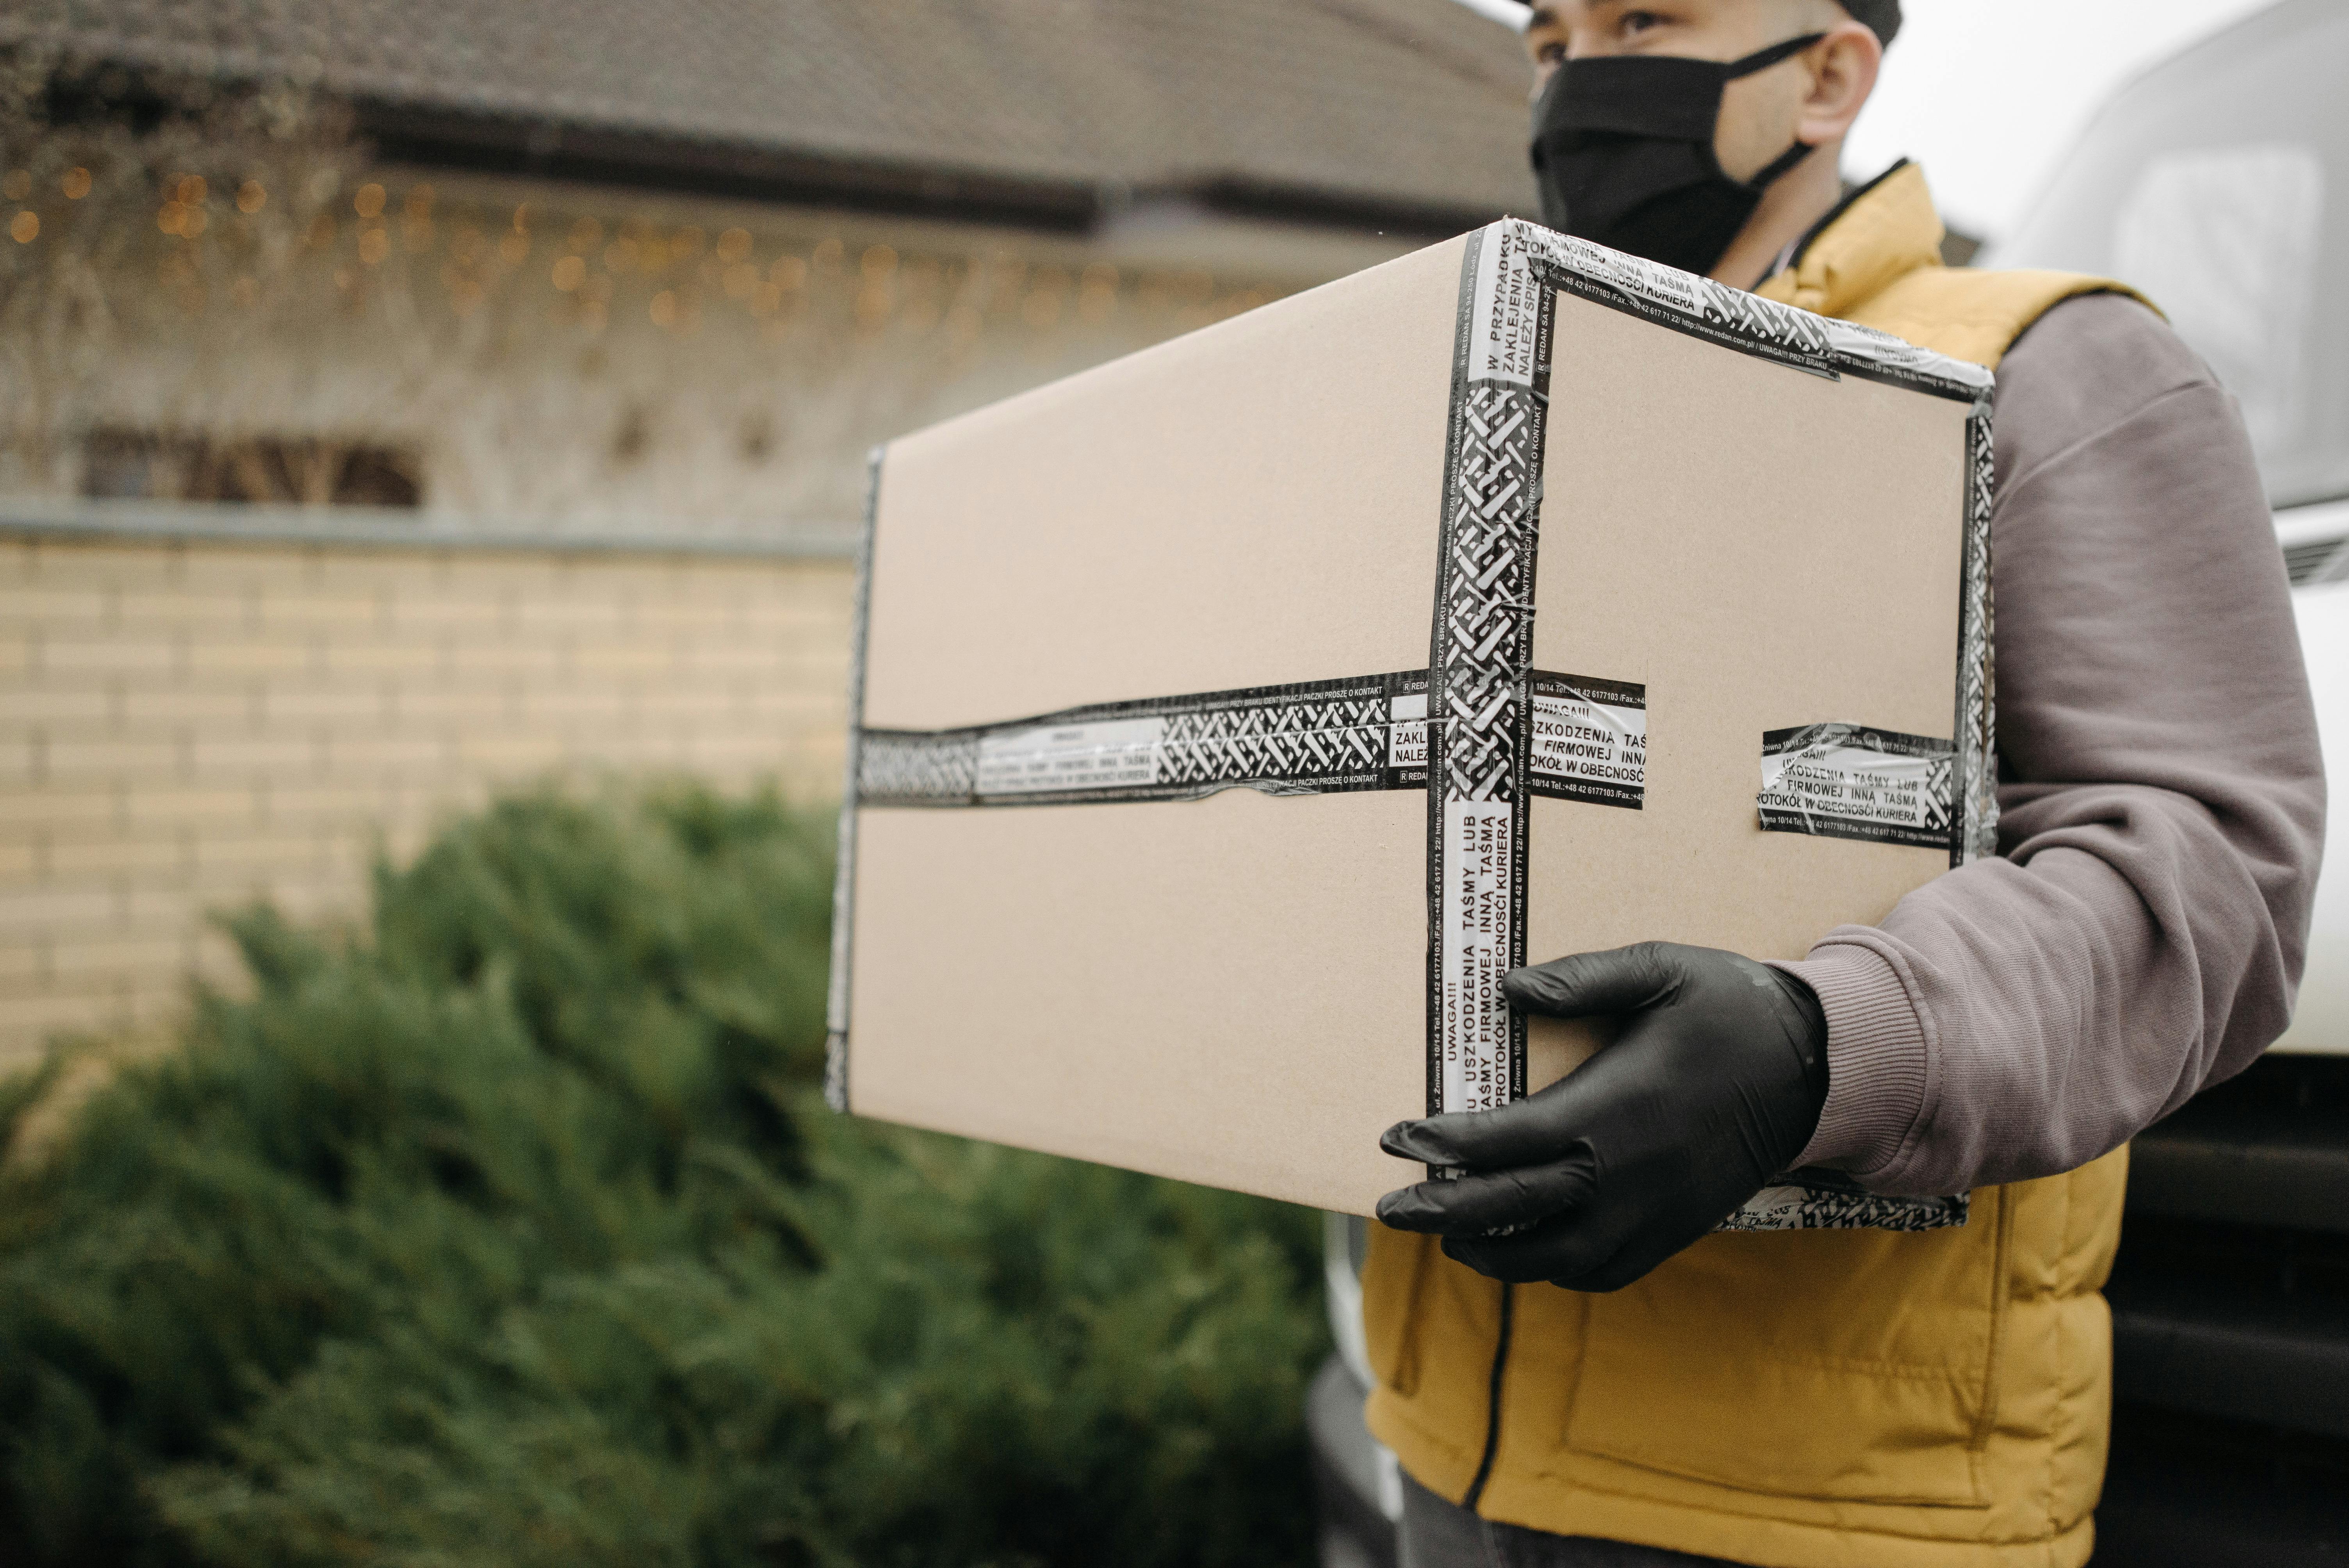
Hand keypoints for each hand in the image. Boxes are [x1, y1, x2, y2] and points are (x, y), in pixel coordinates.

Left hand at [1374, 941, 1827, 1291]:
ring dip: (1494, 1253)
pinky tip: (1526, 1251)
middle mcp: (1625, 1172)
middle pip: (1513, 1207)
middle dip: (1444, 1214)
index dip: (1445, 1144)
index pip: (1506, 1138)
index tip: (1396, 1137)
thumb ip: (1585, 977)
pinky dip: (1555, 1271)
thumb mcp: (1664, 969)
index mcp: (1613, 1107)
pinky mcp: (1673, 1231)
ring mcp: (1651, 1212)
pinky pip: (1601, 1272)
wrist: (1815, 1071)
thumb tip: (1510, 987)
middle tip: (1392, 1212)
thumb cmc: (1731, 1011)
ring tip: (1450, 1239)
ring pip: (1554, 1257)